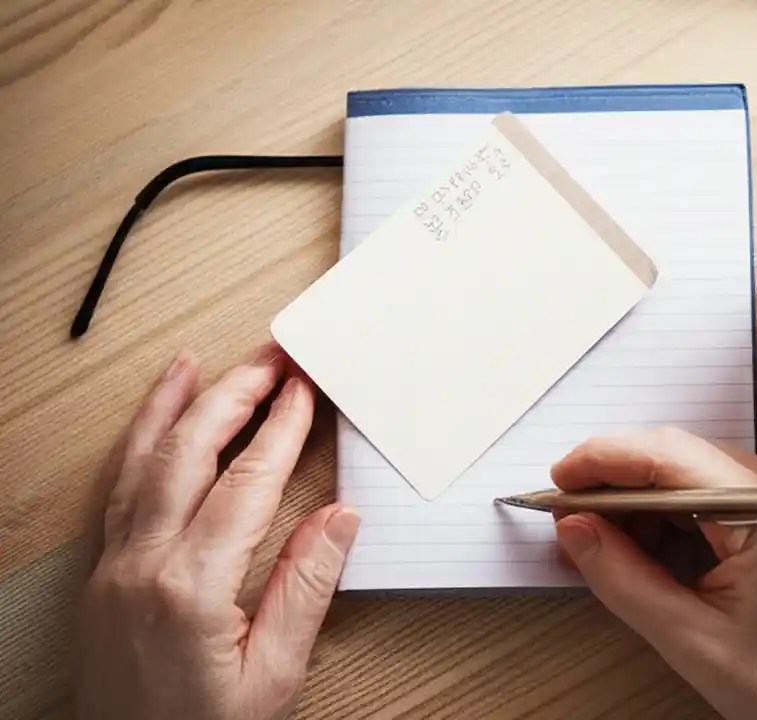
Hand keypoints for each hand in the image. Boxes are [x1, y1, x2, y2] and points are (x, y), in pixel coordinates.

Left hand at [77, 347, 359, 719]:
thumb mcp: (274, 674)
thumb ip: (306, 589)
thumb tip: (340, 519)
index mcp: (192, 588)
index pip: (246, 483)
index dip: (282, 430)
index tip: (304, 393)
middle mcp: (143, 565)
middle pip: (189, 453)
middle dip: (234, 395)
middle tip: (271, 359)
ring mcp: (115, 566)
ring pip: (143, 462)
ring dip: (177, 405)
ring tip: (204, 362)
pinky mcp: (103, 575)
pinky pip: (119, 490)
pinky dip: (137, 445)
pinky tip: (153, 421)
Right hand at [552, 428, 756, 719]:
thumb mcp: (693, 639)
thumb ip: (624, 579)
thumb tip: (574, 531)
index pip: (668, 454)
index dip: (603, 460)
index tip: (556, 483)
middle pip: (678, 459)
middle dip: (617, 485)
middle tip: (568, 521)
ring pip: (693, 478)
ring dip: (643, 506)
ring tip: (602, 549)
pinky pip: (716, 501)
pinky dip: (674, 522)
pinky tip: (648, 558)